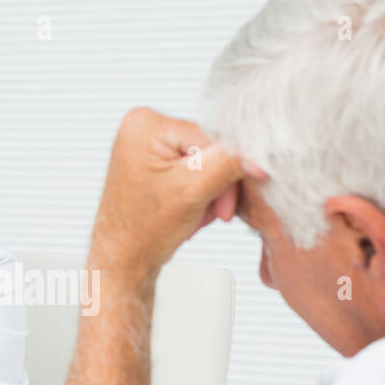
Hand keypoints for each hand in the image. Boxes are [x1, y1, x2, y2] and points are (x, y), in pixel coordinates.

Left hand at [89, 107, 260, 279]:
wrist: (124, 260)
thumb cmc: (143, 231)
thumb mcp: (192, 191)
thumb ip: (228, 165)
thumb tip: (260, 154)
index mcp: (145, 123)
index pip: (209, 136)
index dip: (225, 170)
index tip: (226, 205)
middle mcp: (144, 125)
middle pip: (207, 148)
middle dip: (215, 184)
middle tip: (212, 213)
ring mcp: (149, 144)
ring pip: (205, 162)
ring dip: (209, 192)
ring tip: (194, 216)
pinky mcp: (156, 161)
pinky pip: (194, 170)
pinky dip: (199, 193)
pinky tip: (190, 213)